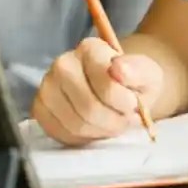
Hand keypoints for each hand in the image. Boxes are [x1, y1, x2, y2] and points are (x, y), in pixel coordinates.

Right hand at [32, 38, 163, 145]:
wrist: (116, 90)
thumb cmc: (132, 83)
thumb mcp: (147, 75)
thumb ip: (138, 71)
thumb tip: (118, 69)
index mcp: (90, 49)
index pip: (106, 84)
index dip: (125, 104)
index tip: (134, 105)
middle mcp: (63, 63)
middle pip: (88, 107)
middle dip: (113, 122)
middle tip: (124, 120)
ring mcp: (47, 86)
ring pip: (74, 123)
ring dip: (99, 131)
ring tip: (111, 123)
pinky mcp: (40, 108)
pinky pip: (60, 133)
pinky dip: (82, 137)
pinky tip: (93, 128)